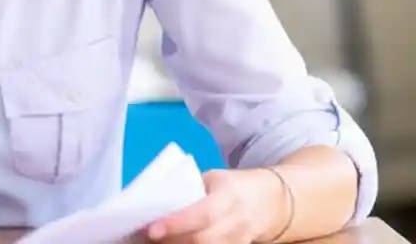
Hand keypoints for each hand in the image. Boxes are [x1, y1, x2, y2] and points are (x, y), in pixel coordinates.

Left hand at [145, 168, 286, 242]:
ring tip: (159, 242)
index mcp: (229, 196)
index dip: (177, 224)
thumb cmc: (232, 187)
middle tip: (147, 237)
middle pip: (203, 240)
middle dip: (172, 241)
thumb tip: (154, 201)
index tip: (152, 230)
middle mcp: (237, 222)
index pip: (202, 214)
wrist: (270, 202)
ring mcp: (240, 240)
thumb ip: (189, 190)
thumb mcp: (213, 180)